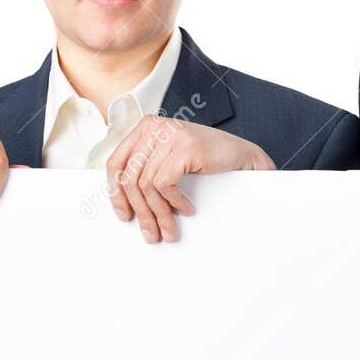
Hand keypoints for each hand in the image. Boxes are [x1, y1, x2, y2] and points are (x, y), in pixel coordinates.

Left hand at [104, 117, 275, 242]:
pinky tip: (186, 209)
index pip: (116, 163)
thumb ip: (146, 166)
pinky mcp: (185, 147)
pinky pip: (164, 184)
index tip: (124, 214)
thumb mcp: (169, 157)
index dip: (116, 193)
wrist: (243, 155)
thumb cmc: (207, 158)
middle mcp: (155, 127)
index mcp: (146, 127)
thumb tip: (122, 200)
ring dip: (158, 213)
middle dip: (140, 211)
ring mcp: (170, 135)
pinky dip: (174, 202)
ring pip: (147, 185)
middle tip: (150, 233)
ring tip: (168, 229)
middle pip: (130, 177)